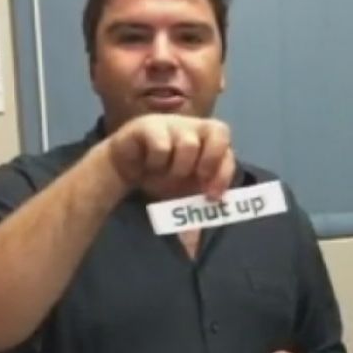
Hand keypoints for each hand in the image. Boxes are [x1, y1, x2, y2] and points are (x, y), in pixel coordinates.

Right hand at [101, 113, 235, 198]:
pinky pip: (162, 146)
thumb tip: (203, 228)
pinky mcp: (149, 125)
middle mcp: (194, 128)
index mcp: (208, 143)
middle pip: (219, 131)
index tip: (212, 196)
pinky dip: (157, 163)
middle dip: (211, 161)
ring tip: (165, 176)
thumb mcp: (183, 195)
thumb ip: (197, 206)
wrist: (124, 170)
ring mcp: (172, 123)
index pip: (228, 150)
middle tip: (196, 179)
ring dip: (179, 169)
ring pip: (189, 144)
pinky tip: (148, 166)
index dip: (224, 173)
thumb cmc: (161, 177)